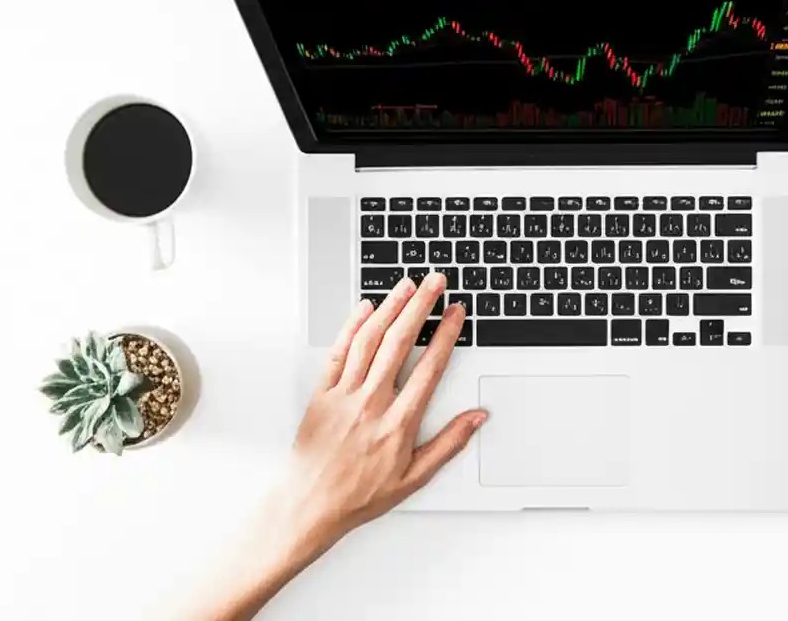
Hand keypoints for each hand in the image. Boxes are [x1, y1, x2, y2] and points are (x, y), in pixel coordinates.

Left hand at [277, 272, 486, 551]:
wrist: (310, 506)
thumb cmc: (360, 495)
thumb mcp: (415, 477)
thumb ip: (449, 443)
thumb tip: (476, 417)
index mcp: (398, 423)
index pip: (430, 367)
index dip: (446, 335)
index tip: (456, 313)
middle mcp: (371, 403)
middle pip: (400, 342)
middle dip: (421, 306)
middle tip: (435, 283)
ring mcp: (344, 395)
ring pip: (369, 340)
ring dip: (390, 308)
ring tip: (406, 286)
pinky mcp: (322, 394)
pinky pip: (338, 353)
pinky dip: (352, 327)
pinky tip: (365, 309)